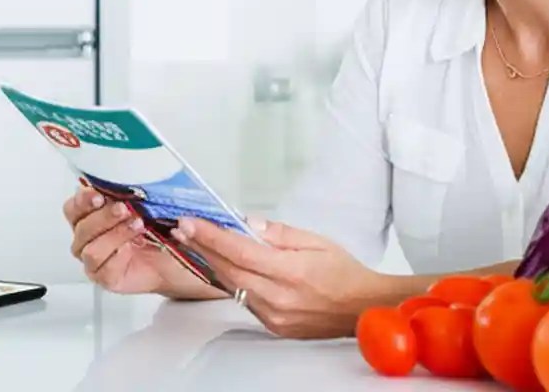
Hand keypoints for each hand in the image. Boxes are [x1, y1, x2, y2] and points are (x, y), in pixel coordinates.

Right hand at [63, 187, 224, 298]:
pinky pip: (101, 267)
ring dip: (114, 234)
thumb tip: (130, 174)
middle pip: (79, 225)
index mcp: (94, 214)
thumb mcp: (150, 202)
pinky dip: (117, 254)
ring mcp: (96, 259)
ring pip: (89, 247)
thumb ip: (134, 192)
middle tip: (123, 208)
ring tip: (137, 225)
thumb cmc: (162, 228)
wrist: (180, 256)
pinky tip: (132, 248)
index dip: (82, 200)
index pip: (74, 206)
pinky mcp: (105, 277)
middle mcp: (90, 237)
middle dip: (101, 215)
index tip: (98, 194)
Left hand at [172, 217, 387, 338]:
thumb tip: (249, 222)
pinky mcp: (274, 325)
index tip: (190, 223)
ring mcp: (275, 315)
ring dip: (214, 265)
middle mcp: (279, 297)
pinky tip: (224, 267)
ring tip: (197, 244)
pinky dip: (233, 282)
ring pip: (234, 287)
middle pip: (229, 270)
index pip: (240, 251)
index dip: (211, 236)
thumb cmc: (345, 272)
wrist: (364, 307)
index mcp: (291, 272)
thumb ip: (280, 233)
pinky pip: (245, 301)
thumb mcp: (317, 241)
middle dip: (203, 248)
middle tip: (184, 230)